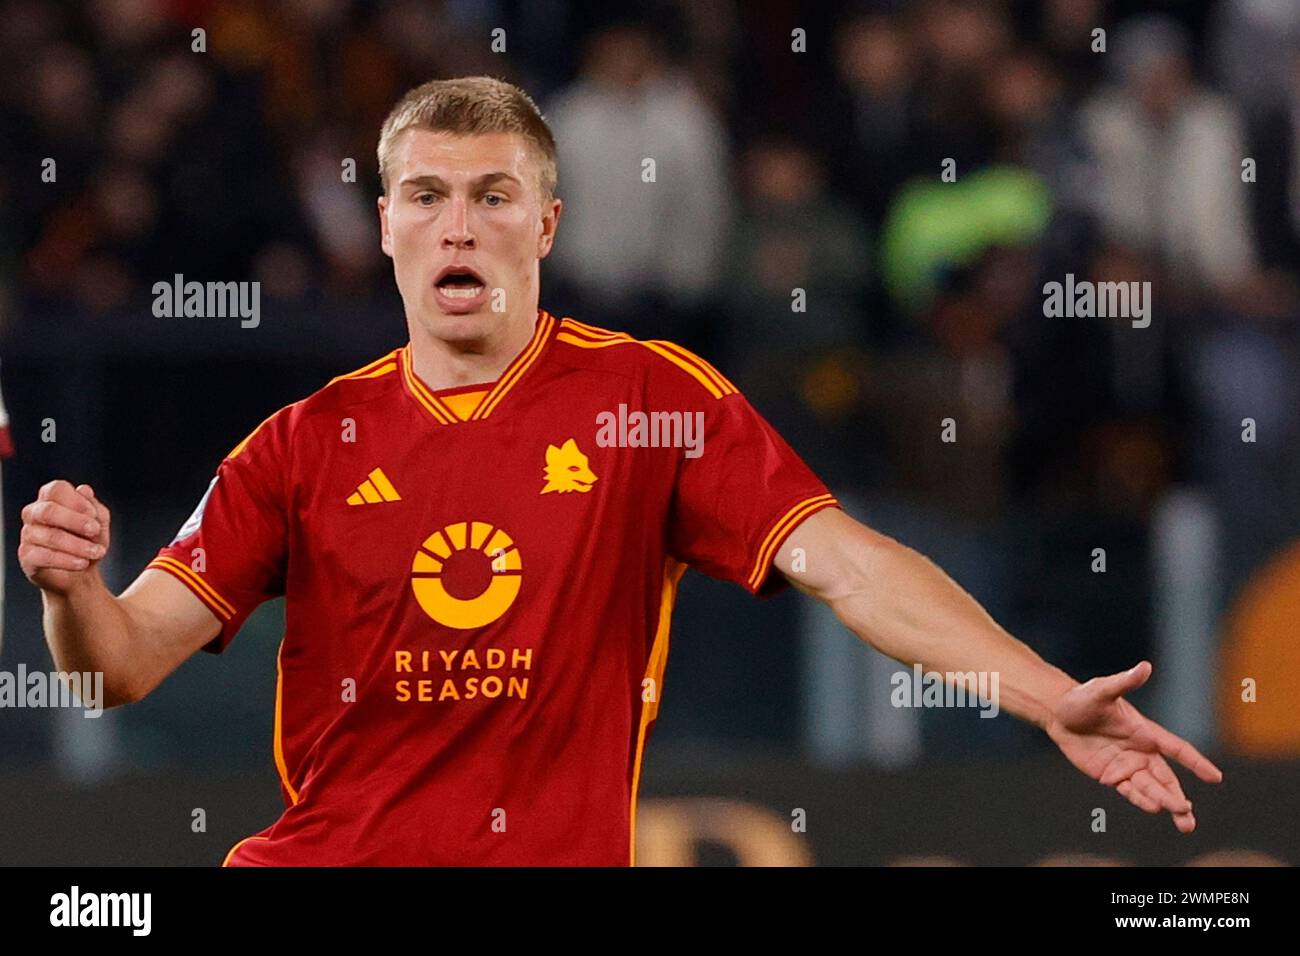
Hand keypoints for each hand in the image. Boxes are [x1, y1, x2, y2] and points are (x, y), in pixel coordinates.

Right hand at [19, 480, 111, 594]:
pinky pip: (44, 556)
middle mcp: (35, 512)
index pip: (56, 489)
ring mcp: (28, 534)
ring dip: (78, 545)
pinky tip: (82, 563)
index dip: (77, 501)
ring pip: (51, 536)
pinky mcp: (26, 555)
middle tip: (95, 531)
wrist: (80, 573)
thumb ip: (94, 508)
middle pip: (48, 510)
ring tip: (97, 552)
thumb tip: (84, 490)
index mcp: (51, 498)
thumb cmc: (88, 541)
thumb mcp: (99, 523)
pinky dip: (67, 560)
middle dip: (75, 521)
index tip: (94, 515)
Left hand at [1043, 660, 1222, 832]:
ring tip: (1181, 819)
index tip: (1215, 777)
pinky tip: (1153, 808)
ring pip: (1152, 788)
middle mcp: (1141, 752)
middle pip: (1167, 778)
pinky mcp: (1110, 776)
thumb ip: (1125, 682)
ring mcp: (1127, 766)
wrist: (1058, 713)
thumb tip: (1144, 667)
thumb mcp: (1102, 690)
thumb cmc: (1082, 698)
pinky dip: (1142, 800)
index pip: (1177, 749)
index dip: (1196, 763)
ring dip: (1165, 802)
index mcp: (1145, 732)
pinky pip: (1130, 792)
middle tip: (1189, 813)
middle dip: (1179, 796)